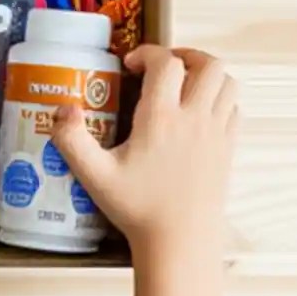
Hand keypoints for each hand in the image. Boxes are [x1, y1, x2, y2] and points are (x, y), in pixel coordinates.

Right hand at [52, 45, 238, 256]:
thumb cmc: (137, 209)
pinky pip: (234, 109)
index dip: (148, 53)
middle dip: (185, 55)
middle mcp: (193, 118)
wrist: (180, 243)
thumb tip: (62, 109)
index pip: (165, 63)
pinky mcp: (228, 150)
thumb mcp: (93, 175)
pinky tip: (199, 113)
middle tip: (164, 66)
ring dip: (207, 74)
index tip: (131, 65)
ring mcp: (216, 133)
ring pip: (227, 83)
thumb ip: (71, 140)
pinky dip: (220, 99)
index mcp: (161, 118)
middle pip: (208, 64)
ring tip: (184, 84)